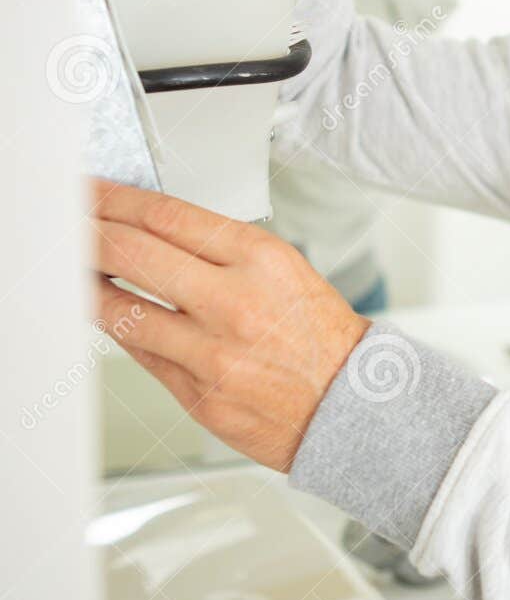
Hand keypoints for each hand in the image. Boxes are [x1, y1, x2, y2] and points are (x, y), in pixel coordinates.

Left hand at [90, 181, 369, 471]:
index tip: (90, 192)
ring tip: (76, 270)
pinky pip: (141, 353)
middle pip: (131, 253)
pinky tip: (113, 313)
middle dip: (86, 232)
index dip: (114, 199)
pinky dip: (122, 328)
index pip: (166, 215)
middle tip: (67, 223)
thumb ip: (219, 250)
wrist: (353, 407)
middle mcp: (234, 303)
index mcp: (260, 260)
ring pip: (121, 309)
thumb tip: (152, 231)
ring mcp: (212, 353)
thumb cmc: (321, 338)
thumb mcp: (283, 269)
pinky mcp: (198, 396)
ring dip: (88, 284)